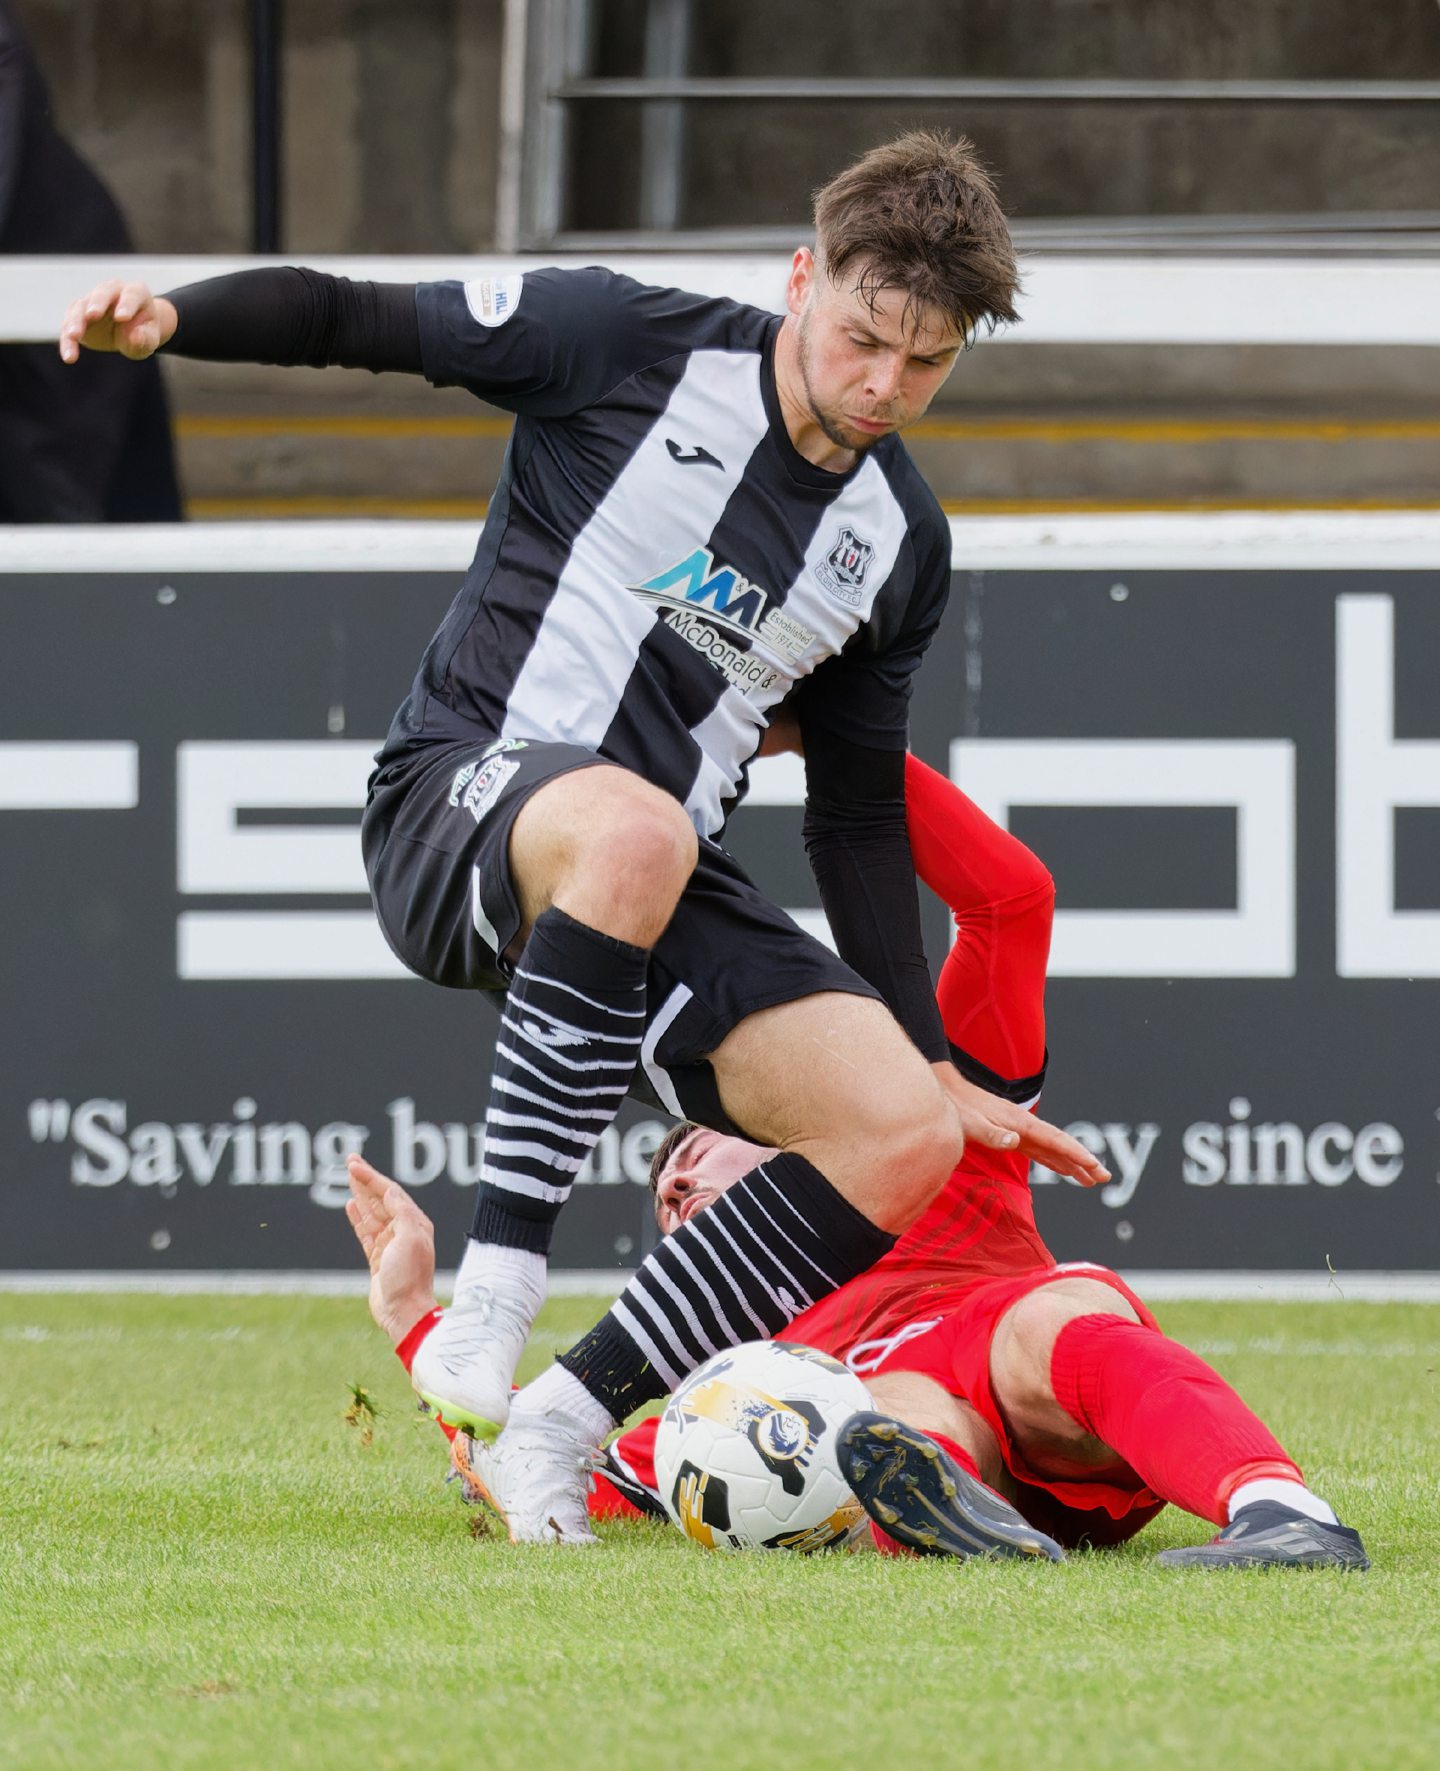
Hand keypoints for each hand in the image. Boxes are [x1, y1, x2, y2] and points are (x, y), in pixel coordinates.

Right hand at [59, 279, 176, 363]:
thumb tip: (136, 336)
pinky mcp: (78, 313)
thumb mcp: (149, 339)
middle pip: (102, 294)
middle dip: (96, 304)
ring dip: (75, 321)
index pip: (131, 294)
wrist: (131, 333)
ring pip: (80, 307)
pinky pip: (69, 325)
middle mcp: (112, 291)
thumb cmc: (144, 333)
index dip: (127, 304)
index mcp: (136, 292)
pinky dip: (67, 340)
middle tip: (92, 315)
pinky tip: (69, 356)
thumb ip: (145, 338)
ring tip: (73, 336)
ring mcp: (92, 300)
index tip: (122, 318)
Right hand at [344, 1154, 438, 1343]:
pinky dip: (358, 1217)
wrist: (403, 1312)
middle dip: (366, 1180)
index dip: (372, 1177)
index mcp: (415, 1224)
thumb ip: (401, 1213)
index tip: (354, 1165)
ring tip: (348, 1177)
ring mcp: (390, 1244)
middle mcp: (404, 1231)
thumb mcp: (411, 1240)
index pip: (391, 1193)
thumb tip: (390, 1193)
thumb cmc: (409, 1278)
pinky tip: (351, 1204)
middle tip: (350, 1161)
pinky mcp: (378, 1258)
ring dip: (361, 1194)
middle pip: (381, 1198)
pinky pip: (366, 1231)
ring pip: (372, 1212)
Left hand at [931, 1063, 1109, 1187]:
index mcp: (1019, 1122)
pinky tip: (1064, 1169)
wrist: (946, 1091)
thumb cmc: (957, 1109)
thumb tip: (1015, 1142)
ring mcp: (1020, 1130)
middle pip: (1060, 1144)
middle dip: (1083, 1161)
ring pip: (1052, 1148)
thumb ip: (992, 1135)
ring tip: (1092, 1180)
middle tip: (1104, 1178)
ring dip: (1073, 1164)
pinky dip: (1055, 1160)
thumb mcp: (970, 1124)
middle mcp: (1024, 1125)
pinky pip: (1040, 1150)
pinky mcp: (1012, 1134)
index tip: (1093, 1165)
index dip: (1075, 1153)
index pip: (1054, 1139)